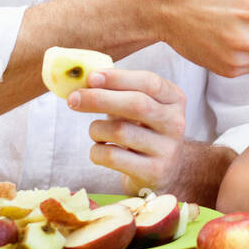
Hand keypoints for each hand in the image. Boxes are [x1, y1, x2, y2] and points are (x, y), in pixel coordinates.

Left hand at [66, 68, 186, 194]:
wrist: (162, 172)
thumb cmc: (142, 131)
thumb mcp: (139, 108)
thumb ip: (118, 92)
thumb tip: (84, 81)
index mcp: (174, 99)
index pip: (148, 82)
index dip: (118, 78)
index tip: (91, 77)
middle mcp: (175, 123)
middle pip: (136, 104)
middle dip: (99, 99)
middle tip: (73, 99)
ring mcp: (167, 149)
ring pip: (120, 131)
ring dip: (96, 129)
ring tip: (95, 131)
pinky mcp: (153, 172)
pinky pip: (113, 157)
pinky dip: (96, 151)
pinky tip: (99, 150)